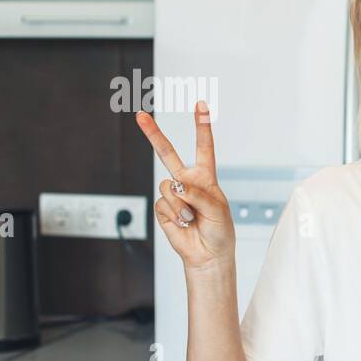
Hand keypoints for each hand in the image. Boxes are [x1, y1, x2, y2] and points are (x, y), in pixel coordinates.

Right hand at [135, 101, 234, 271]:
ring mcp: (173, 194)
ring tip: (193, 217)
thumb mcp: (219, 210)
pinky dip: (176, 214)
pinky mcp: (163, 208)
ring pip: (168, 186)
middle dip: (153, 134)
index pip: (204, 147)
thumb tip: (179, 186)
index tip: (200, 106)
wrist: (208, 254)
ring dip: (183, 204)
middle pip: (167, 153)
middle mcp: (187, 182)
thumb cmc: (219, 231)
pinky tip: (184, 222)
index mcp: (205, 177)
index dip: (202, 127)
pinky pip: (164, 203)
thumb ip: (200, 194)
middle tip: (141, 116)